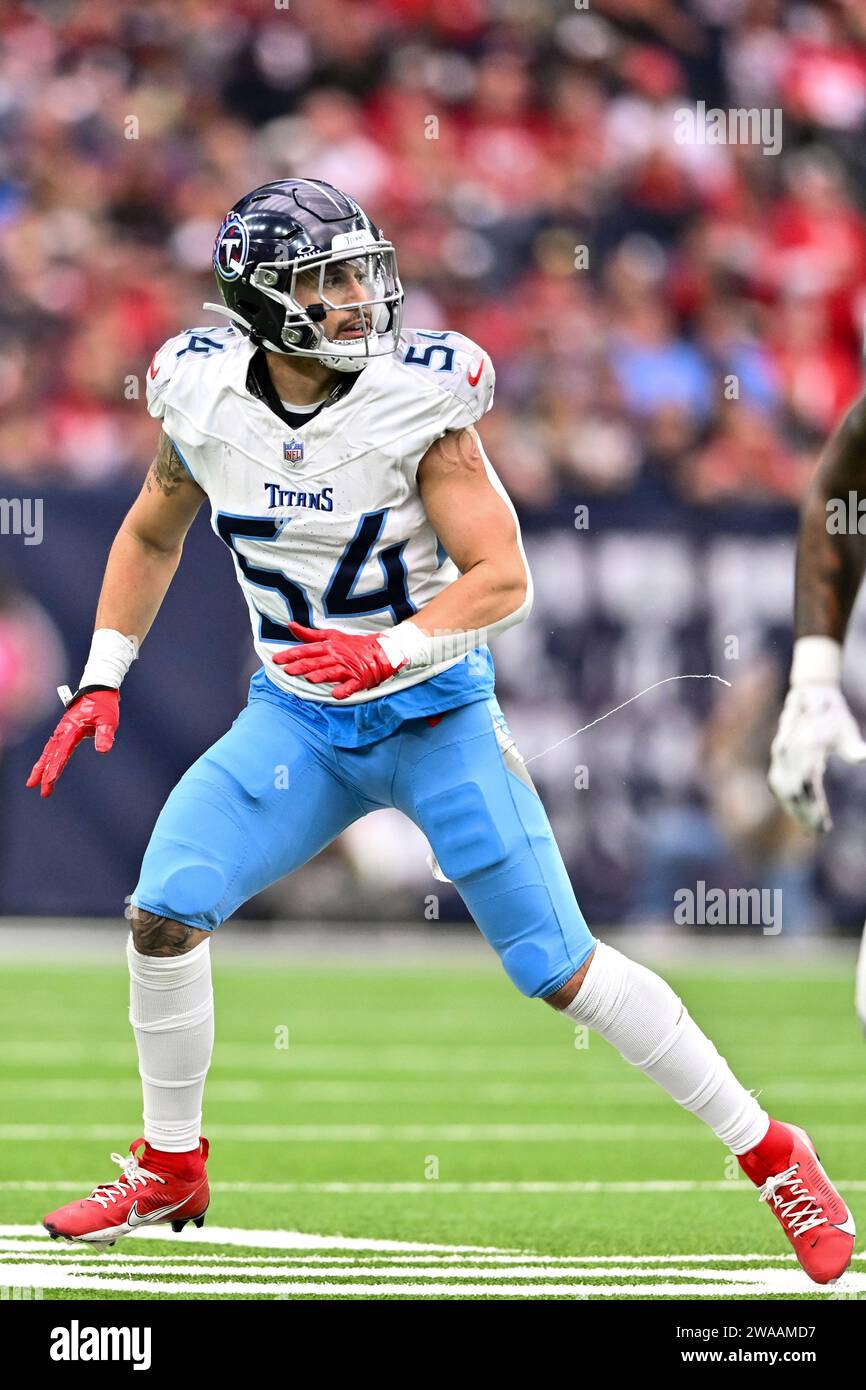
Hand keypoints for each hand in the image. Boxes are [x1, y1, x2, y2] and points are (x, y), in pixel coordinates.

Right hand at [25, 689, 119, 798]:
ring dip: (42, 766)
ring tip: (33, 782)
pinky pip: (53, 746)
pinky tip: (45, 766)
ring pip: (49, 751)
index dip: (55, 768)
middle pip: (50, 754)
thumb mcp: (108, 720)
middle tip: (37, 789)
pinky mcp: (66, 730)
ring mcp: (63, 730)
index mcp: (72, 729)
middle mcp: (64, 730)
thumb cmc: (104, 704)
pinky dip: (48, 757)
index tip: (50, 781)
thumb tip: (103, 751)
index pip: (62, 752)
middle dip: (43, 772)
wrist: (98, 689)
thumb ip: (104, 735)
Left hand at [272, 622, 404, 699]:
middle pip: (317, 662)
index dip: (291, 655)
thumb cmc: (353, 644)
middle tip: (287, 671)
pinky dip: (344, 690)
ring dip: (322, 675)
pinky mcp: (359, 679)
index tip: (276, 659)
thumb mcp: (331, 636)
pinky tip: (336, 695)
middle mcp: (336, 657)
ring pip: (333, 672)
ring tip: (310, 679)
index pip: (306, 650)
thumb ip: (309, 634)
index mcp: (329, 647)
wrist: (381, 650)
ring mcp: (348, 668)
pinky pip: (351, 686)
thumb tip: (290, 625)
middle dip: (302, 666)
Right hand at [769, 684, 865, 832]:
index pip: (807, 784)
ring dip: (795, 810)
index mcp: (805, 746)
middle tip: (818, 832)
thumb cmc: (833, 715)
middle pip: (793, 792)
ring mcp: (779, 755)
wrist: (810, 694)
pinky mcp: (777, 759)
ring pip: (783, 790)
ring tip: (810, 829)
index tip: (824, 825)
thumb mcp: (847, 729)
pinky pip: (778, 785)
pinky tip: (799, 814)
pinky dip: (788, 801)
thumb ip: (853, 746)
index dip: (814, 807)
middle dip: (804, 814)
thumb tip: (863, 756)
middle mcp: (788, 752)